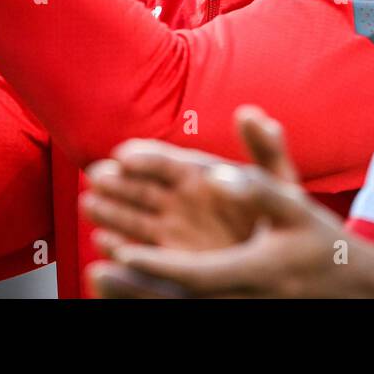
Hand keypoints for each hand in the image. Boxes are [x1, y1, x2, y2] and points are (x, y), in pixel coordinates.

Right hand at [85, 107, 358, 297]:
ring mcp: (173, 229)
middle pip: (141, 188)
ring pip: (133, 218)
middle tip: (97, 177)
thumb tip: (253, 113)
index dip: (145, 157)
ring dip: (110, 211)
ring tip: (90, 205)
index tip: (124, 155)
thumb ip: (266, 150)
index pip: (166, 161)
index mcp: (200, 174)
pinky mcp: (171, 260)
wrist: (283, 260)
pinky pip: (141, 251)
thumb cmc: (281, 217)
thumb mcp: (279, 182)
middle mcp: (181, 199)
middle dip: (117, 183)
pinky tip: (105, 244)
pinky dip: (120, 248)